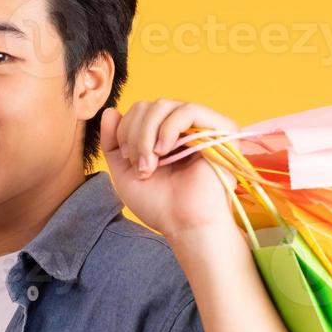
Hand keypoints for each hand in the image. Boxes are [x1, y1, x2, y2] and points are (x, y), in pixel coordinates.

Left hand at [99, 99, 239, 239]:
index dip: (125, 131)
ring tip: (151, 164)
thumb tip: (110, 111)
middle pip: (149, 105)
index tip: (128, 161)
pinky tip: (165, 151)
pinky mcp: (221, 129)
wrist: (185, 225)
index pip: (140, 111)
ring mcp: (203, 127)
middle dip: (135, 135)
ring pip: (164, 106)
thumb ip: (114, 142)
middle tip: (141, 166)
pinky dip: (168, 128)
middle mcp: (185, 128)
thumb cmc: (160, 205)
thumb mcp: (125, 172)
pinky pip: (188, 110)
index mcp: (166, 135)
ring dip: (148, 135)